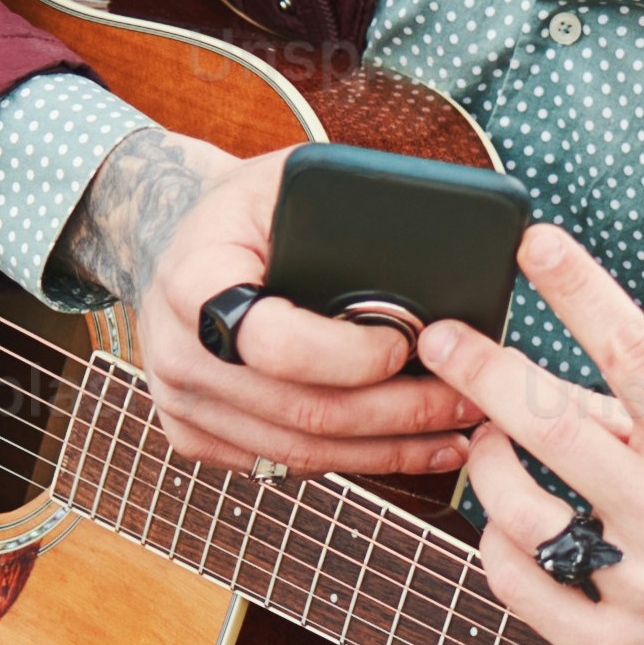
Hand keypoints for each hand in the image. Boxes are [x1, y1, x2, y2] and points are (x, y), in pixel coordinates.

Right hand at [121, 144, 481, 481]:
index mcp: (193, 281)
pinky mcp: (192, 434)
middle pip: (301, 411)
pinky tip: (400, 448)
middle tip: (467, 402)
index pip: (278, 343)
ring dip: (386, 451)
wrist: (181, 244)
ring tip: (454, 436)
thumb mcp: (285, 179)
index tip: (412, 343)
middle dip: (398, 413)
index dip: (354, 356)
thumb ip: (343, 209)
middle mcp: (176, 350)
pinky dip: (348, 461)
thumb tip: (435, 242)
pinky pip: (282, 464)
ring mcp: (179, 401)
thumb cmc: (250, 209)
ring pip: (297, 453)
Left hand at [421, 224, 643, 644]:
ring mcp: (640, 584)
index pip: (635, 353)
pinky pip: (514, 581)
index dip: (580, 291)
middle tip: (442, 339)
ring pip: (517, 508)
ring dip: (483, 462)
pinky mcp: (610, 644)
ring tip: (485, 444)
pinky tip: (505, 525)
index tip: (534, 242)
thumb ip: (626, 413)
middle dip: (482, 371)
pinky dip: (495, 543)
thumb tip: (527, 369)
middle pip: (553, 426)